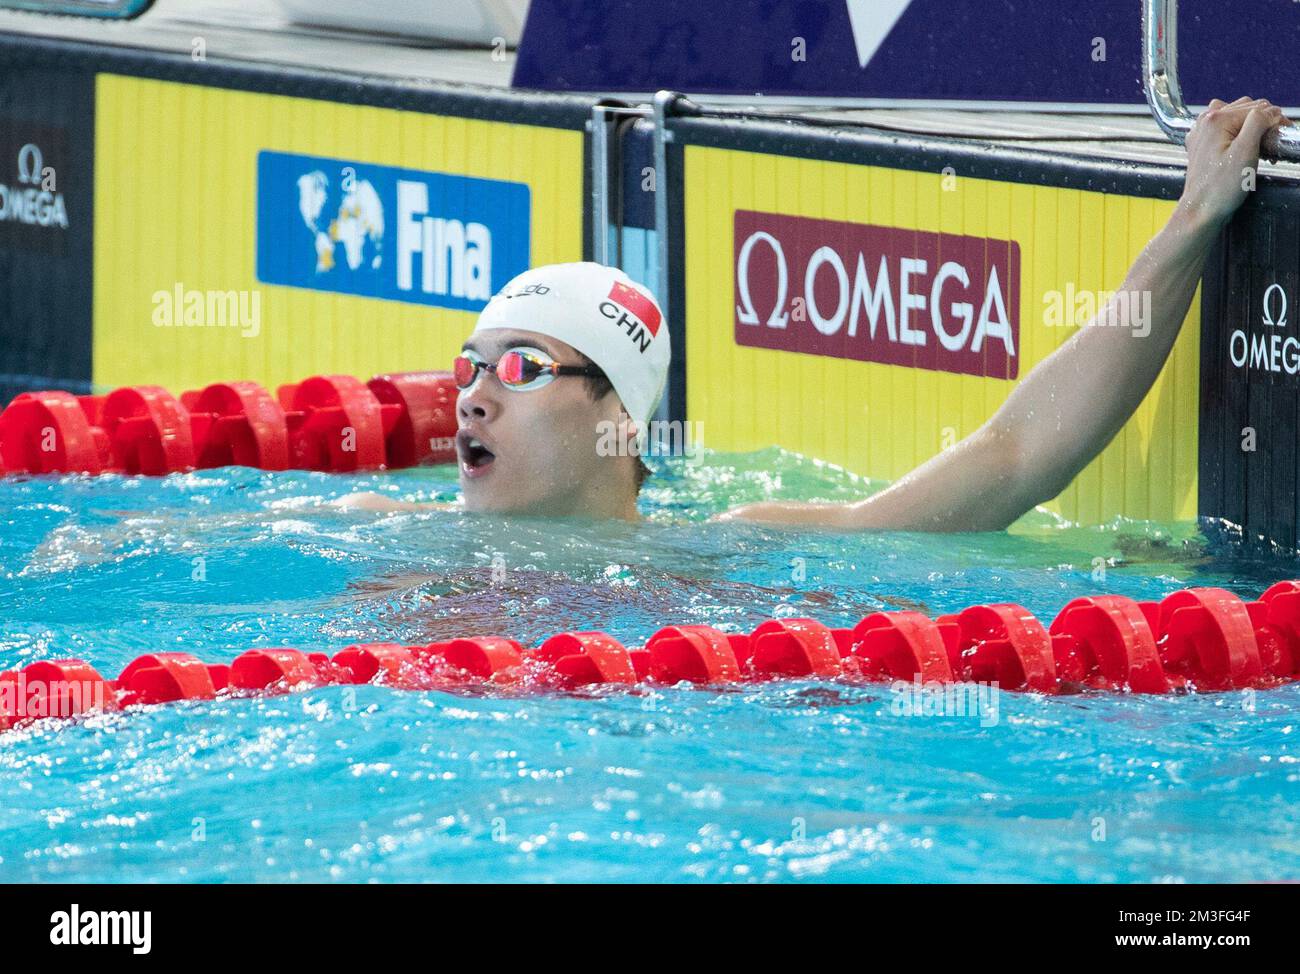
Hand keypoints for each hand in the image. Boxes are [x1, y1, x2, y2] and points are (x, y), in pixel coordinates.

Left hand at [1179, 97, 1288, 227]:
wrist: (1201, 211)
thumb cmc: (1220, 188)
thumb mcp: (1246, 151)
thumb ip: (1259, 123)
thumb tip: (1270, 111)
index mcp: (1216, 120)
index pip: (1257, 108)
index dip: (1275, 120)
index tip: (1283, 134)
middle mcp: (1205, 122)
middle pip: (1247, 109)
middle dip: (1264, 123)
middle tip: (1272, 144)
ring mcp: (1201, 133)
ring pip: (1237, 116)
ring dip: (1253, 126)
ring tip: (1260, 145)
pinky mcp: (1202, 144)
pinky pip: (1226, 128)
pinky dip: (1239, 132)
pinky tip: (1244, 146)